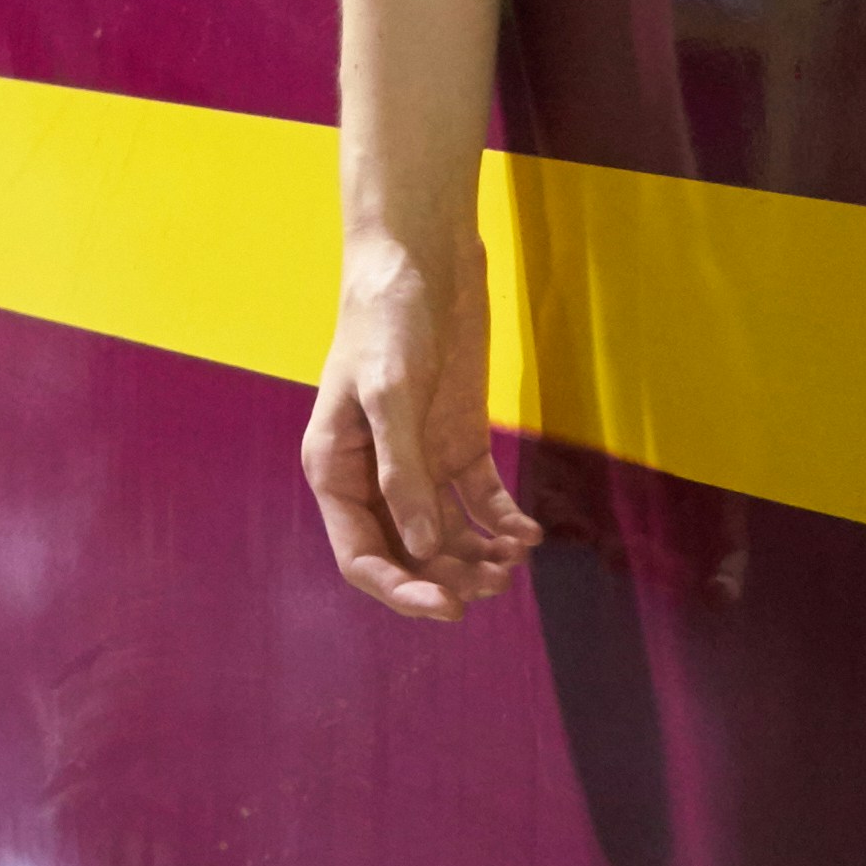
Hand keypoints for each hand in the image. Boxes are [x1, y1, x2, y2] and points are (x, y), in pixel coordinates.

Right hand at [304, 244, 539, 622]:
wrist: (421, 259)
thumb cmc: (386, 319)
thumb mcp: (390, 393)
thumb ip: (403, 471)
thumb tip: (422, 547)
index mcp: (337, 470)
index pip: (361, 554)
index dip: (400, 589)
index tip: (446, 606)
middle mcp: (375, 476)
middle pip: (406, 553)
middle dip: (446, 578)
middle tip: (493, 587)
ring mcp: (419, 462)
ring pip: (446, 535)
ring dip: (478, 558)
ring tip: (513, 562)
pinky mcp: (458, 444)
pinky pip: (480, 501)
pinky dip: (503, 522)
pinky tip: (528, 533)